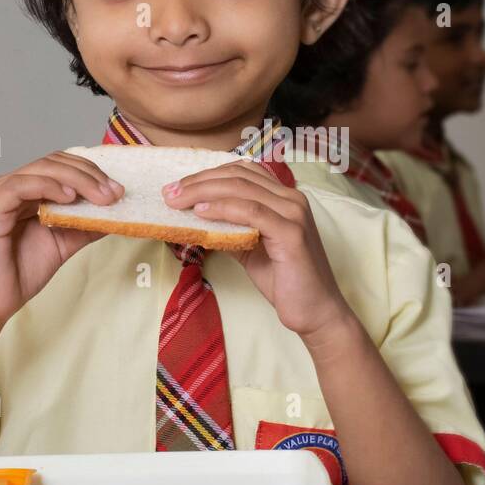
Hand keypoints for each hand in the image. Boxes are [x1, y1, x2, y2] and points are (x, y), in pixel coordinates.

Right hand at [0, 152, 122, 326]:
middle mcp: (9, 185)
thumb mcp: (65, 242)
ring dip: (76, 179)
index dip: (91, 172)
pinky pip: (20, 186)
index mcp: (26, 189)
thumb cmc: (22, 271)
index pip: (61, 165)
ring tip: (100, 196)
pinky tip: (69, 197)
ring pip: (40, 169)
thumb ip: (86, 223)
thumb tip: (118, 211)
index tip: (118, 190)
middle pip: (54, 162)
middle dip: (89, 175)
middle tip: (114, 193)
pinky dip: (48, 186)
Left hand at [164, 160, 351, 339]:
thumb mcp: (249, 248)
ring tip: (176, 201)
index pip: (242, 172)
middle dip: (199, 181)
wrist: (315, 312)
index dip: (208, 175)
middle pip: (239, 175)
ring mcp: (294, 213)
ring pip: (242, 189)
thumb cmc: (284, 281)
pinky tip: (201, 212)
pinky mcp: (292, 233)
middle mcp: (292, 198)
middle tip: (169, 193)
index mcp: (284, 198)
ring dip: (203, 191)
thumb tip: (194, 217)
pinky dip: (223, 208)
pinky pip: (251, 211)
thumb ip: (229, 228)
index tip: (178, 187)